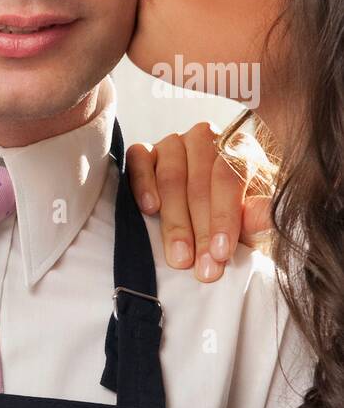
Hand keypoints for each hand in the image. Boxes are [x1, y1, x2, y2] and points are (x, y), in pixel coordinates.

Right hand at [126, 123, 272, 282]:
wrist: (204, 215)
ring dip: (174, 222)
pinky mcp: (144, 152)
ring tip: (179, 256)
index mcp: (237, 148)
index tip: (221, 253)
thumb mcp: (250, 222)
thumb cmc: (229, 218)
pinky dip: (143, 184)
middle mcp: (205, 139)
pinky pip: (139, 161)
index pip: (230, 177)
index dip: (224, 217)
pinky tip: (150, 209)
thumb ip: (258, 217)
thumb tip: (268, 217)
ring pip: (171, 177)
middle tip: (202, 268)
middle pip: (199, 182)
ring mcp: (173, 144)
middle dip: (201, 231)